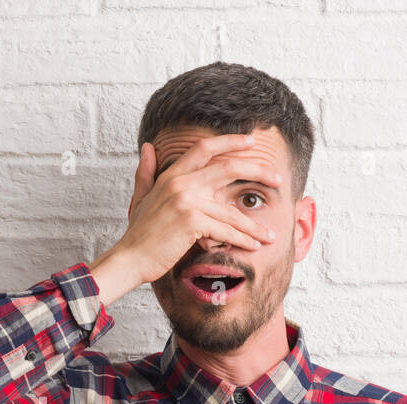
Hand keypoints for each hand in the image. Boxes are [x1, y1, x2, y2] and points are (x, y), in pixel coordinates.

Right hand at [89, 133, 280, 305]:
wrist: (129, 259)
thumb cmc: (138, 234)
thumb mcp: (141, 197)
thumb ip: (146, 172)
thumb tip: (148, 147)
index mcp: (172, 175)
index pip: (205, 148)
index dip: (231, 141)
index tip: (252, 142)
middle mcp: (180, 182)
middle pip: (229, 168)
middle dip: (258, 171)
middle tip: (278, 180)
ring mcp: (186, 200)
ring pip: (231, 211)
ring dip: (253, 226)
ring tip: (269, 236)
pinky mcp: (191, 221)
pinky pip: (225, 230)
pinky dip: (241, 240)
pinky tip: (253, 247)